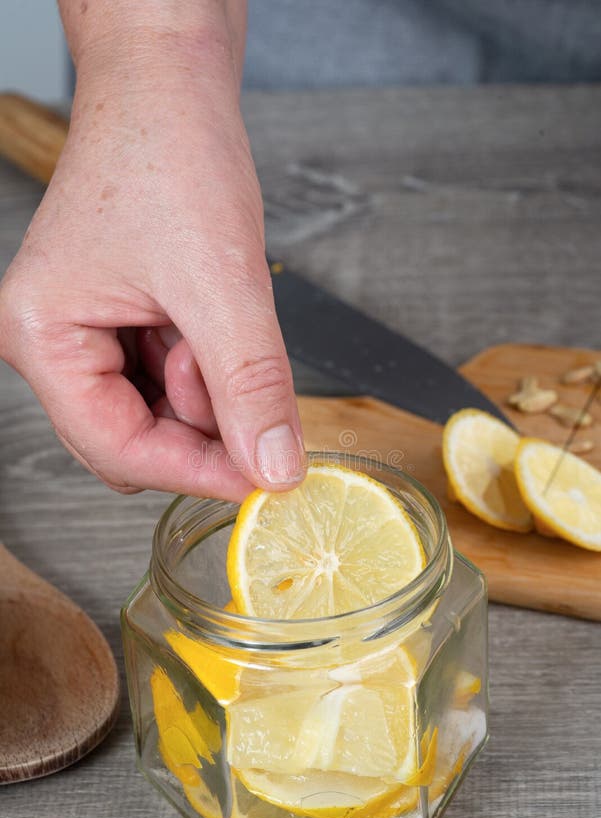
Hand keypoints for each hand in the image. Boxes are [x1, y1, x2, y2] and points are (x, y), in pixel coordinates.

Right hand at [0, 11, 304, 500]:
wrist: (170, 85)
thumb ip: (249, 385)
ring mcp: (88, 334)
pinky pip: (169, 380)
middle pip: (135, 440)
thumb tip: (273, 467)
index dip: (197, 473)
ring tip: (225, 323)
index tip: (263, 478)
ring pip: (159, 415)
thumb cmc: (168, 153)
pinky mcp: (122, 323)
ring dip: (208, 393)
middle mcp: (55, 343)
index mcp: (45, 336)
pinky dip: (208, 370)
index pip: (118, 449)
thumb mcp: (222, 282)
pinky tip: (219, 323)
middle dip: (201, 426)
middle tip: (249, 388)